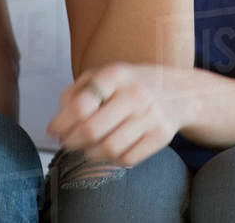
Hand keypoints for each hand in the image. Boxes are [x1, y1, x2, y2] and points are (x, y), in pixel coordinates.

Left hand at [47, 63, 194, 166]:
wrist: (181, 92)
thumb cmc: (133, 84)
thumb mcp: (107, 75)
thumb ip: (78, 91)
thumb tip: (58, 120)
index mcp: (116, 74)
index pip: (80, 105)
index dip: (61, 123)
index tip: (54, 130)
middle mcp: (135, 94)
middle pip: (91, 130)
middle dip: (72, 142)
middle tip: (67, 143)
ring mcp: (150, 116)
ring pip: (108, 148)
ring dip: (91, 153)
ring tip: (88, 147)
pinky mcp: (162, 136)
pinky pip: (128, 159)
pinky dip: (113, 160)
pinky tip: (109, 151)